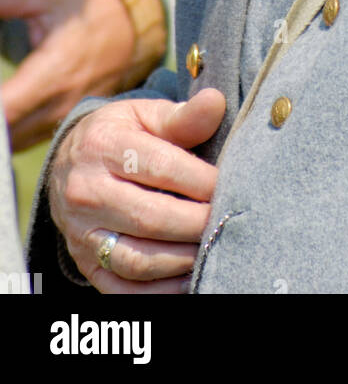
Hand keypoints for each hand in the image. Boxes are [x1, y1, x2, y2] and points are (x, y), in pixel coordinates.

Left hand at [0, 0, 143, 150]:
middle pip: (7, 132)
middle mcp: (59, 102)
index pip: (7, 108)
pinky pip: (26, 142)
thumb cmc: (83, 10)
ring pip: (14, 143)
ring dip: (0, 131)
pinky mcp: (64, 125)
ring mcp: (63, 118)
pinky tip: (1, 116)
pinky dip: (8, 136)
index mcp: (53, 70)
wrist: (128, 32)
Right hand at [49, 88, 225, 294]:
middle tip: (228, 220)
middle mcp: (86, 192)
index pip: (161, 167)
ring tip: (213, 247)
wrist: (70, 164)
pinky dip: (160, 293)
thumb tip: (216, 102)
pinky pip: (123, 290)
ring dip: (183, 259)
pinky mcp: (86, 264)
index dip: (201, 180)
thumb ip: (182, 116)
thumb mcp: (145, 115)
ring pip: (138, 259)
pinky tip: (189, 279)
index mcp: (103, 146)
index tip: (229, 185)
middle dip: (198, 223)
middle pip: (151, 217)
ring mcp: (82, 234)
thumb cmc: (122, 135)